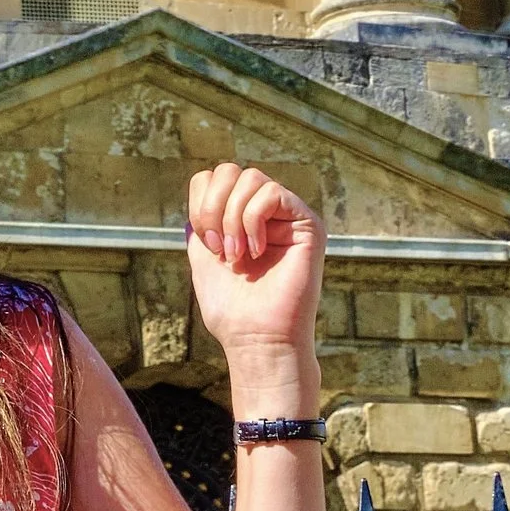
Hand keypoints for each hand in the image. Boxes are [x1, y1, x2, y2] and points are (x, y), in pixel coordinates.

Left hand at [183, 165, 325, 403]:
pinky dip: (253, 219)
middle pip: (230, 171)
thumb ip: (201, 220)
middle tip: (220, 248)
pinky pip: (272, 192)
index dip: (201, 202)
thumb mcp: (203, 255)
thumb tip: (202, 188)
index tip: (206, 243)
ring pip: (251, 178)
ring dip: (233, 217)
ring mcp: (288, 217)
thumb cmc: (232, 308)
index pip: (213, 177)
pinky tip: (257, 251)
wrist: (257, 339)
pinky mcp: (308, 224)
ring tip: (237, 254)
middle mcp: (266, 212)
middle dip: (214, 207)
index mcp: (240, 217)